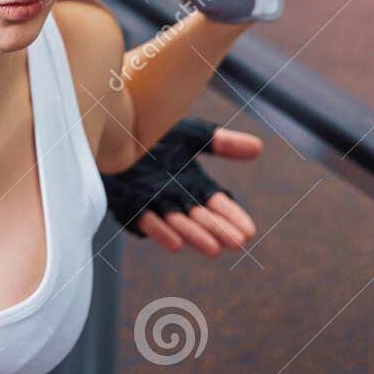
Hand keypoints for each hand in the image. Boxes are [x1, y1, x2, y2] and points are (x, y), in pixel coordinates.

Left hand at [103, 118, 263, 254]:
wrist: (113, 125)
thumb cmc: (153, 131)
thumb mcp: (192, 135)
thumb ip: (223, 143)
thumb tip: (259, 148)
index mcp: (193, 185)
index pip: (219, 204)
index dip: (233, 218)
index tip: (249, 232)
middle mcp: (176, 198)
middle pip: (202, 218)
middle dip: (219, 231)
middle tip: (237, 243)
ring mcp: (153, 203)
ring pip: (178, 223)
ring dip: (195, 236)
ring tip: (214, 249)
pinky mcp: (130, 205)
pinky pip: (147, 221)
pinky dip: (161, 232)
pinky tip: (176, 243)